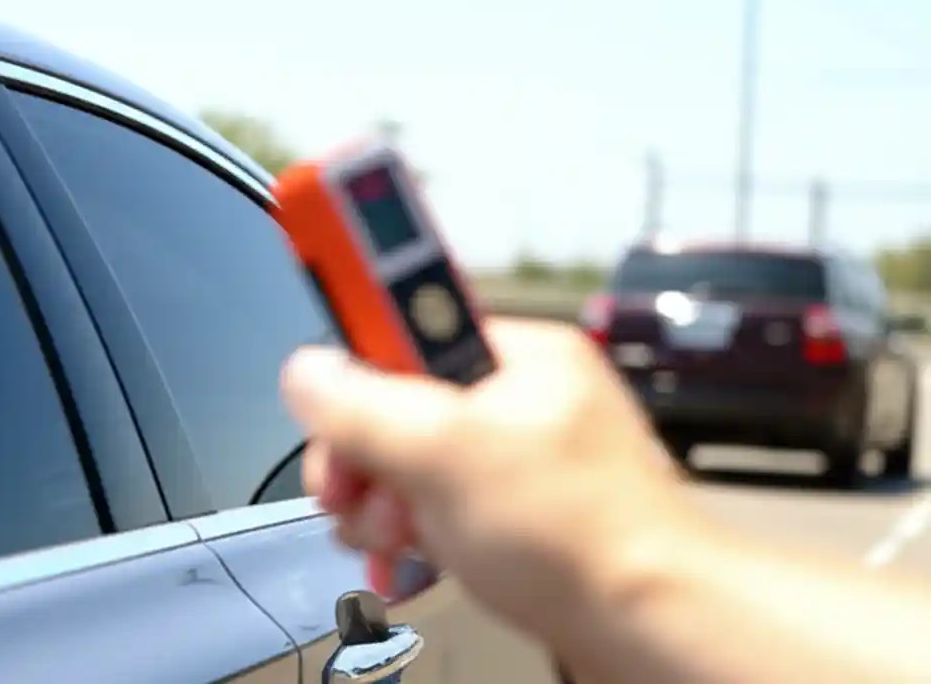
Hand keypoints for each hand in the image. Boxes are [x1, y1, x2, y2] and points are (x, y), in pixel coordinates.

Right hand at [281, 317, 699, 642]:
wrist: (651, 627)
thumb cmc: (569, 533)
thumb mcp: (442, 452)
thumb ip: (361, 405)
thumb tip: (306, 371)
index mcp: (518, 356)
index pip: (409, 330)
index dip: (356, 370)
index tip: (325, 408)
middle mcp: (521, 399)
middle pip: (400, 406)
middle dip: (363, 461)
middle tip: (350, 499)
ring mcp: (521, 461)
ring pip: (414, 464)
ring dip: (383, 508)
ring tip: (392, 544)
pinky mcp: (519, 515)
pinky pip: (442, 506)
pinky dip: (415, 535)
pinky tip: (409, 565)